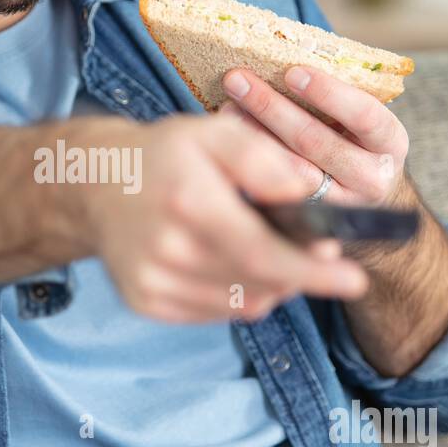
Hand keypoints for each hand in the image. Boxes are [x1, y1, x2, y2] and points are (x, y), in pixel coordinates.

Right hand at [81, 111, 368, 322]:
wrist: (94, 184)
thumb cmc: (163, 156)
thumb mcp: (213, 133)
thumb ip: (264, 158)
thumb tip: (309, 192)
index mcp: (189, 204)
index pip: (263, 255)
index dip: (313, 272)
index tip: (354, 280)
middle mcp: (167, 251)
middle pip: (259, 284)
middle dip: (300, 273)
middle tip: (317, 251)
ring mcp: (153, 283)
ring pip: (242, 304)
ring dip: (271, 283)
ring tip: (263, 246)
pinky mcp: (146, 303)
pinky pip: (215, 313)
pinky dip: (237, 293)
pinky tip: (227, 260)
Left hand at [220, 64, 411, 210]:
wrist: (367, 201)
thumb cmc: (356, 142)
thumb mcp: (361, 118)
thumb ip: (336, 95)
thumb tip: (283, 56)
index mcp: (390, 141)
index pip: (364, 115)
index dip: (328, 93)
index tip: (292, 71)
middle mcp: (373, 177)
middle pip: (316, 142)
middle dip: (272, 107)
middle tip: (237, 80)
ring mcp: (342, 204)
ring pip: (291, 170)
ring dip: (254, 135)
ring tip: (227, 108)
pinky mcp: (312, 221)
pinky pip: (277, 192)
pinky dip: (251, 165)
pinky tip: (230, 143)